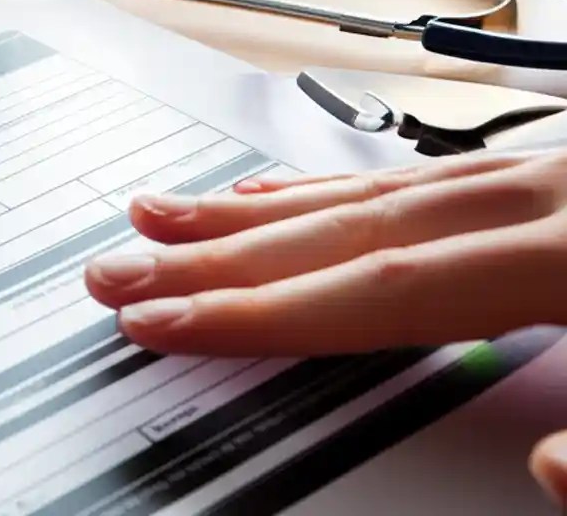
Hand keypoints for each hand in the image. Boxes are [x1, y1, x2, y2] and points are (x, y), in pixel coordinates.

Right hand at [83, 149, 566, 506]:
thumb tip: (546, 471)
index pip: (380, 288)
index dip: (259, 312)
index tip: (165, 321)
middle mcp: (538, 201)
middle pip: (345, 230)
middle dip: (216, 255)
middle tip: (120, 269)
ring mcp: (536, 179)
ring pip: (366, 190)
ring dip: (253, 211)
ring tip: (161, 215)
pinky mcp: (538, 178)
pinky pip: (407, 174)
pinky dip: (326, 187)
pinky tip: (269, 193)